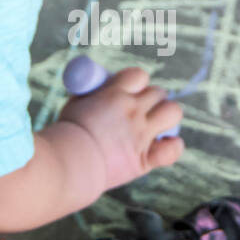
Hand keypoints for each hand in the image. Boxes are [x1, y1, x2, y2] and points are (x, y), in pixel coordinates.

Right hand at [57, 66, 183, 190]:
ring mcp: (142, 134)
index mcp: (114, 94)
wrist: (67, 164)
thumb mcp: (76, 103)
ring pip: (173, 112)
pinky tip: (161, 146)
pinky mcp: (145, 158)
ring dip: (167, 115)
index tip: (128, 92)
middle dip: (151, 99)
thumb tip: (103, 85)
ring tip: (155, 125)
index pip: (139, 75)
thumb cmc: (66, 134)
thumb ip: (94, 92)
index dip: (136, 83)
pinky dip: (172, 146)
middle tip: (139, 111)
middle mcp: (132, 111)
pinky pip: (173, 148)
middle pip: (158, 92)